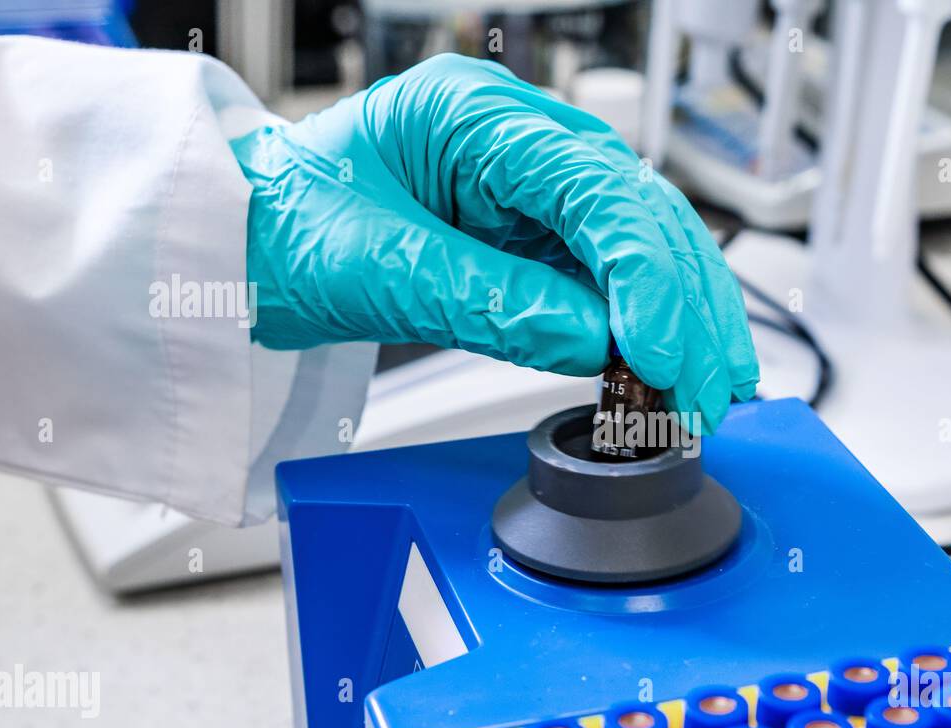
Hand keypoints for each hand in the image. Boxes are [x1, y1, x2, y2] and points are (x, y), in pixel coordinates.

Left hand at [231, 54, 758, 432]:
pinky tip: (673, 366)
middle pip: (639, 212)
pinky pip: (607, 277)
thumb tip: (598, 344)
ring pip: (641, 244)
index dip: (645, 274)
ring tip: (710, 387)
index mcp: (474, 117)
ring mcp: (532, 189)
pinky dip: (645, 325)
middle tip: (709, 385)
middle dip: (686, 303)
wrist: (240, 241)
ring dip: (685, 316)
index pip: (595, 187)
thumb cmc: (282, 224)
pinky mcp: (532, 237)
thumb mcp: (376, 267)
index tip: (664, 352)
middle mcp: (519, 142)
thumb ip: (493, 303)